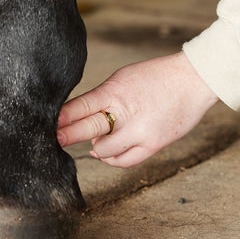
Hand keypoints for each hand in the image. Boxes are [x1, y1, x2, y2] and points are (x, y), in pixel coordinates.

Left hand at [57, 52, 218, 166]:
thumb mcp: (123, 78)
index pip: (79, 107)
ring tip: (96, 140)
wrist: (193, 81)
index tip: (46, 126)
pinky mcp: (153, 145)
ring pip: (104, 151)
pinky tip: (106, 153)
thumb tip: (79, 117)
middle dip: (67, 136)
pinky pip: (124, 161)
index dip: (60, 119)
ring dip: (96, 147)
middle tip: (54, 142)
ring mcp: (139, 131)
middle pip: (88, 130)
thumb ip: (102, 97)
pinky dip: (111, 159)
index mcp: (114, 91)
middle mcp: (125, 113)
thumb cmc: (155, 77)